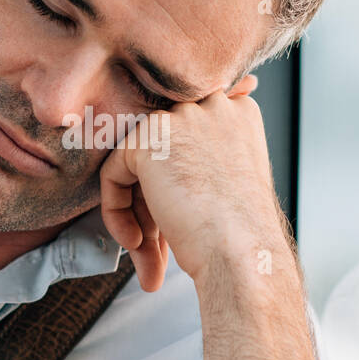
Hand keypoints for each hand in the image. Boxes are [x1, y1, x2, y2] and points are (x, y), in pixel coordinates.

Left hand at [98, 74, 287, 290]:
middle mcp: (215, 106)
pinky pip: (115, 172)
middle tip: (156, 246)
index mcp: (240, 115)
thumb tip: (164, 174)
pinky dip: (117, 210)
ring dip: (138, 214)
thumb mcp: (231, 184)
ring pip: (139, 164)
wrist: (242, 253)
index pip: (190, 140)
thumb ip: (202, 163)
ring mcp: (184, 117)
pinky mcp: (150, 136)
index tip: (174, 218)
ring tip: (145, 253)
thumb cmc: (243, 235)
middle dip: (154, 204)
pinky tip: (136, 242)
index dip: (177, 181)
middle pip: (164, 152)